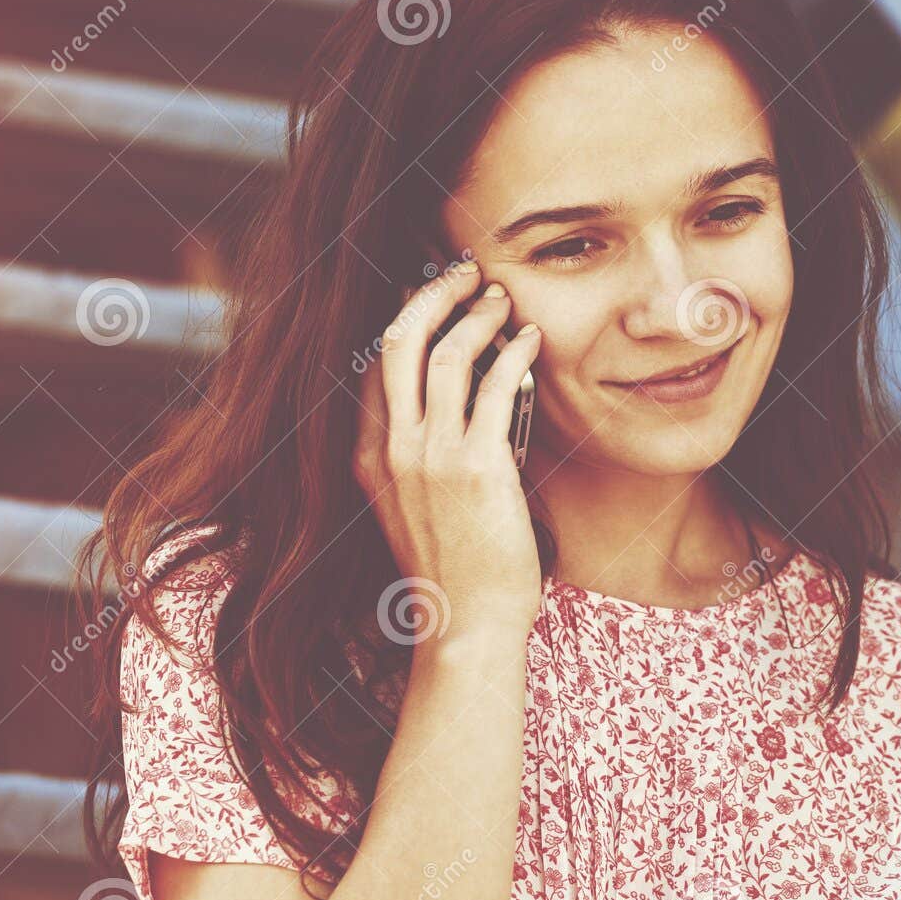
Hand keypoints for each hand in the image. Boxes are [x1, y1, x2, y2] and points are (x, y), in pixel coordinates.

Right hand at [353, 260, 543, 641]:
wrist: (466, 625)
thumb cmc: (453, 570)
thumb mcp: (411, 508)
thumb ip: (417, 457)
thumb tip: (454, 404)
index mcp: (370, 458)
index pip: (377, 366)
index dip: (408, 320)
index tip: (437, 296)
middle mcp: (392, 450)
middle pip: (399, 342)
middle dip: (433, 295)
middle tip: (465, 273)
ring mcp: (431, 459)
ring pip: (446, 356)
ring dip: (478, 318)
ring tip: (503, 301)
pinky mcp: (477, 470)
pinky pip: (495, 391)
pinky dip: (514, 355)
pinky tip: (530, 343)